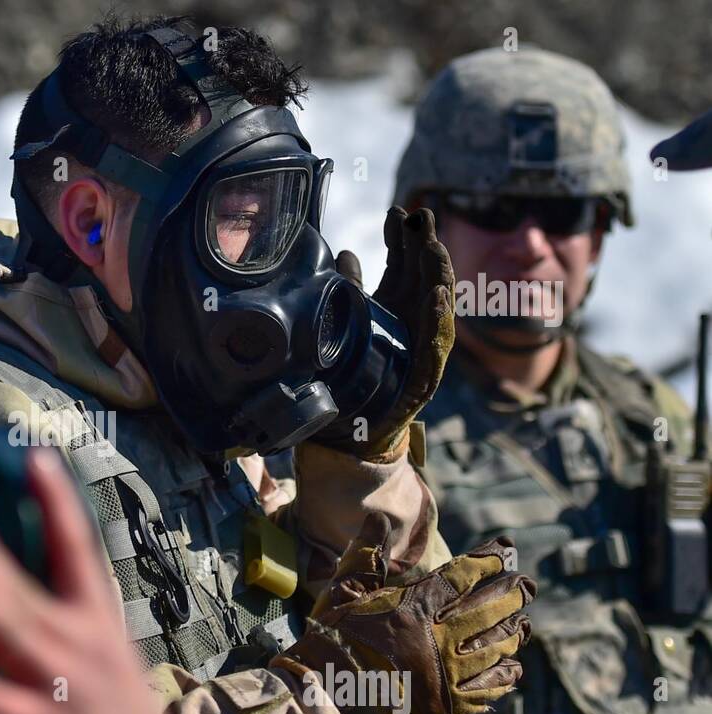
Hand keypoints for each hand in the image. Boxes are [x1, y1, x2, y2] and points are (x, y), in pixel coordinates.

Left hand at [0, 448, 177, 713]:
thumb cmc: (114, 708)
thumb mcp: (102, 647)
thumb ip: (62, 610)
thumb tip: (3, 565)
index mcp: (100, 619)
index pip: (80, 549)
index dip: (59, 502)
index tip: (36, 458)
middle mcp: (85, 645)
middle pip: (32, 587)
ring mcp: (64, 686)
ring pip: (14, 631)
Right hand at [274, 513, 534, 713]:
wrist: (325, 703)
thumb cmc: (328, 644)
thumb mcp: (340, 593)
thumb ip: (365, 554)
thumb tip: (379, 516)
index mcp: (413, 609)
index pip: (461, 577)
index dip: (486, 562)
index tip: (502, 551)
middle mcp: (438, 639)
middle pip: (489, 611)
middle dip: (512, 594)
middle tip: (526, 585)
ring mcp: (446, 676)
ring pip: (496, 649)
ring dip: (514, 633)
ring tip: (525, 624)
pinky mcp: (446, 709)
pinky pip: (488, 689)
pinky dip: (504, 676)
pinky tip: (513, 668)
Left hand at [317, 206, 454, 459]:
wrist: (355, 432)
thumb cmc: (353, 376)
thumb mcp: (346, 324)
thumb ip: (350, 289)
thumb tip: (345, 253)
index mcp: (396, 307)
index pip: (404, 265)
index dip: (404, 238)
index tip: (399, 210)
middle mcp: (414, 323)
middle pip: (425, 278)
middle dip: (426, 246)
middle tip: (420, 218)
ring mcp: (423, 348)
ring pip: (438, 306)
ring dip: (438, 275)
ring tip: (433, 249)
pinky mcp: (425, 377)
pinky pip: (435, 346)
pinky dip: (439, 320)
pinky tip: (438, 298)